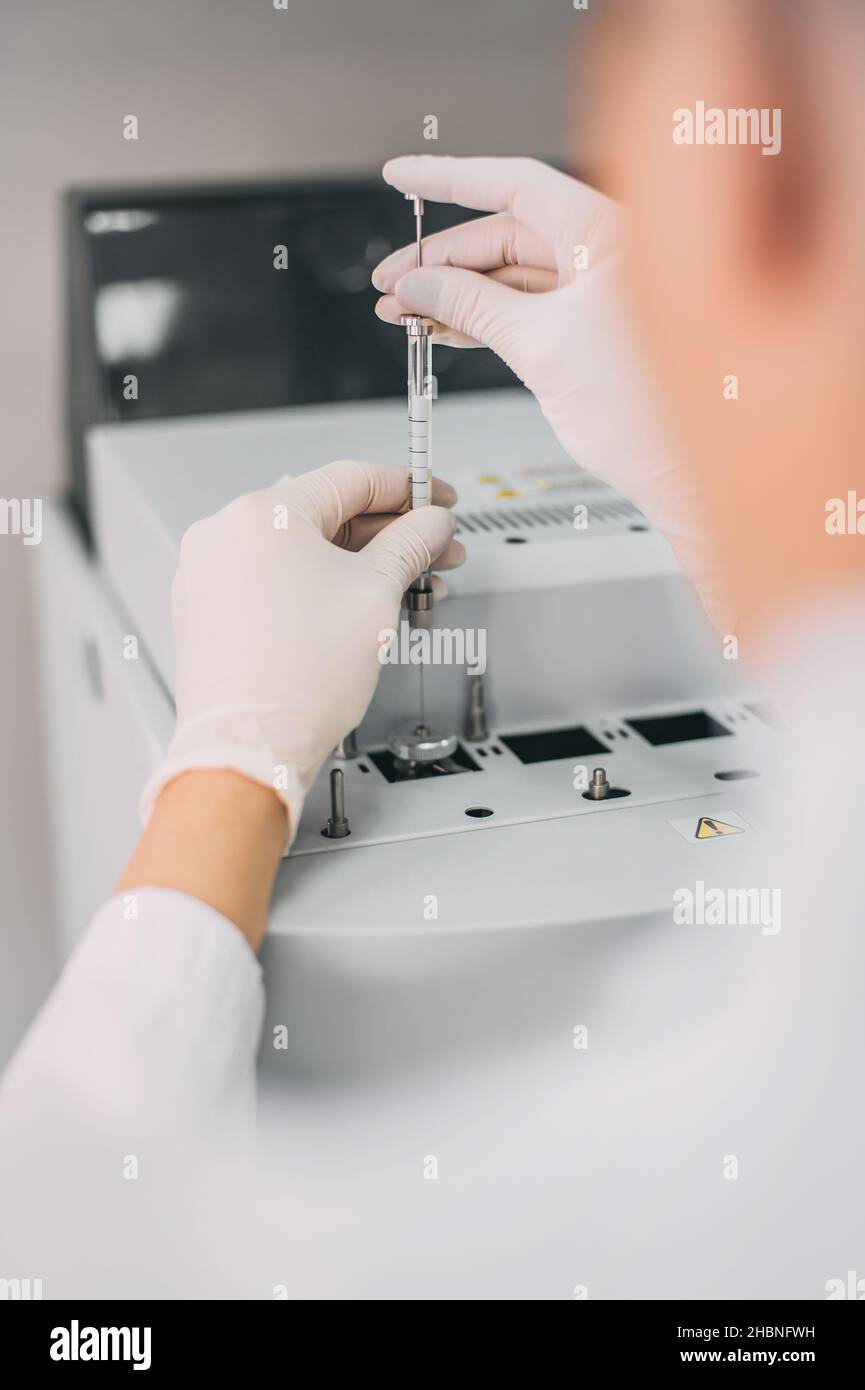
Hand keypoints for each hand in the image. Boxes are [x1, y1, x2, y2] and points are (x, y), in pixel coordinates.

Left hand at [141, 460, 461, 847]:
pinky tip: (357, 606)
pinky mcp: (209, 610)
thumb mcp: (375, 596)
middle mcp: (226, 533)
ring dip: (358, 564)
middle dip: (389, 534)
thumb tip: (430, 525)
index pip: (352, 478)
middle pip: (326, 515)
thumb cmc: (296, 681)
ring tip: (405, 586)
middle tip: (433, 550)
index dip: (409, 488)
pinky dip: (319, 586)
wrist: (249, 747)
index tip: (436, 501)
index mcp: (264, 513)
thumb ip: (410, 545)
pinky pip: (275, 580)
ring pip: (302, 552)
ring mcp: (211, 572)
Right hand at [374, 155, 730, 628]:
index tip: (401, 174)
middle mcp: (605, 253)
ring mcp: (596, 291)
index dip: (450, 177)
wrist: (679, 470)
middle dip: (441, 260)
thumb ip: (474, 307)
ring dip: (454, 294)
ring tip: (402, 313)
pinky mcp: (587, 328)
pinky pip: (524, 308)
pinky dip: (480, 318)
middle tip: (391, 282)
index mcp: (607, 234)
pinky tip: (439, 328)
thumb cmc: (645, 411)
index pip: (515, 184)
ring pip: (509, 276)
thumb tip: (420, 285)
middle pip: (505, 234)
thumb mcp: (542, 348)